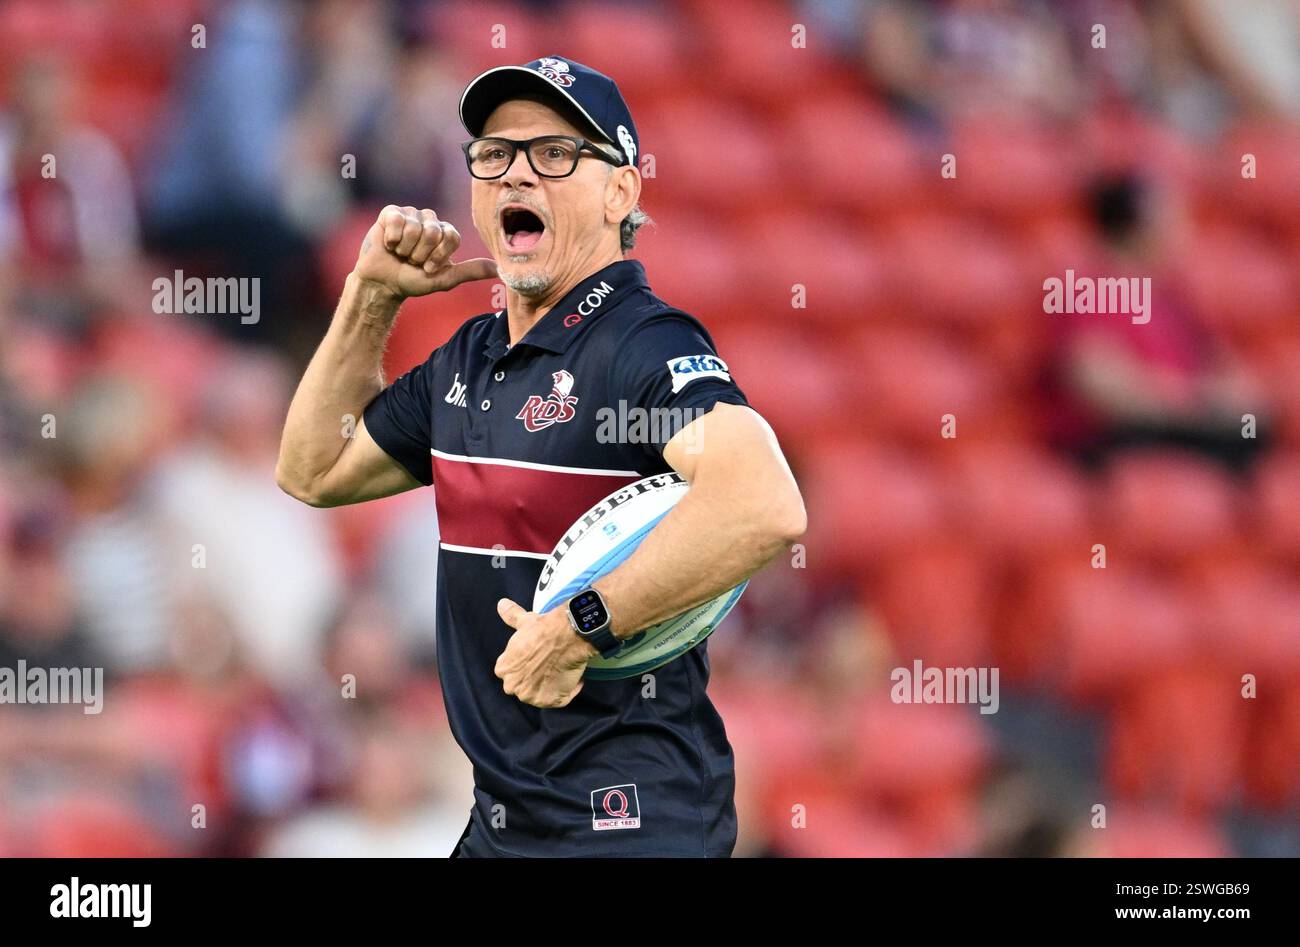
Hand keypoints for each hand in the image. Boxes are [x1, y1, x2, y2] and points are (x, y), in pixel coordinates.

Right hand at [354, 205, 497, 298]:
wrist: (383, 283)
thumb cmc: (414, 281)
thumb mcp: (445, 279)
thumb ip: (471, 271)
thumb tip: (499, 269)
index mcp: (446, 233)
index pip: (452, 237)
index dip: (439, 256)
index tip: (429, 268)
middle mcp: (431, 220)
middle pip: (434, 232)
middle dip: (421, 254)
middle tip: (412, 261)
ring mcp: (411, 215)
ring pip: (415, 228)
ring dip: (405, 249)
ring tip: (400, 254)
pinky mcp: (391, 213)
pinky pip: (397, 220)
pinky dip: (392, 239)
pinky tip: (388, 244)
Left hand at [493, 598, 597, 707]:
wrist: (565, 636)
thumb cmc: (542, 630)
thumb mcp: (524, 621)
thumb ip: (511, 616)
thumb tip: (501, 604)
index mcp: (503, 669)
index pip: (512, 672)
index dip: (526, 665)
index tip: (537, 658)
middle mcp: (513, 687)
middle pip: (526, 686)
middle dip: (536, 678)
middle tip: (551, 664)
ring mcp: (531, 697)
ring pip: (543, 694)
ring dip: (552, 685)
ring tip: (563, 670)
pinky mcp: (550, 702)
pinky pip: (561, 699)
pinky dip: (569, 690)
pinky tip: (574, 677)